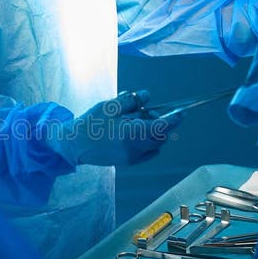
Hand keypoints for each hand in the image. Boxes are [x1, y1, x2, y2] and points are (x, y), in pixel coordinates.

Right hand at [45, 90, 182, 166]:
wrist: (74, 144)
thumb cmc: (91, 122)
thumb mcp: (110, 106)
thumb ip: (131, 101)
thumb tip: (148, 96)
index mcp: (131, 133)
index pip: (162, 126)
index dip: (175, 118)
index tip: (183, 112)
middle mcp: (135, 148)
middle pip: (161, 136)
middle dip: (160, 123)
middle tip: (146, 111)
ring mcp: (132, 158)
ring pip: (155, 145)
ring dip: (153, 132)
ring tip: (135, 121)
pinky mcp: (128, 162)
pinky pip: (147, 152)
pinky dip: (147, 141)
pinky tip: (133, 132)